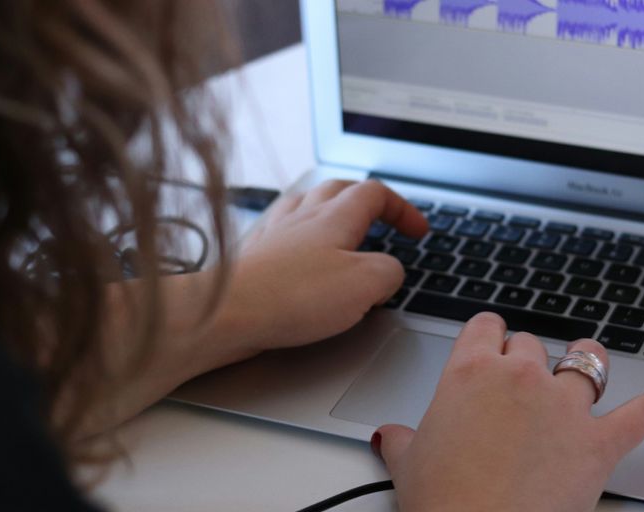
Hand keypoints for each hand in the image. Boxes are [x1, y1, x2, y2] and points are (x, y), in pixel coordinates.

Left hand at [211, 179, 427, 360]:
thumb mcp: (366, 285)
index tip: (417, 231)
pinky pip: (280, 230)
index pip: (376, 193)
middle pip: (339, 189)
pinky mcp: (253, 256)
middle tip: (382, 218)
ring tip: (341, 225)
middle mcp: (302, 216)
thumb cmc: (291, 296)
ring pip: (306, 204)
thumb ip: (389, 272)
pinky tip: (297, 250)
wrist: (226, 312)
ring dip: (330, 210)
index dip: (402, 209)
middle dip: (367, 200)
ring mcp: (274, 233)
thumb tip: (389, 273)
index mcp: (336, 216)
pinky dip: (298, 233)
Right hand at [373, 313, 643, 511]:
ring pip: (586, 361)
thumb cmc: (443, 502)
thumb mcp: (409, 466)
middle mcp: (520, 377)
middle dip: (528, 358)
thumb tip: (392, 438)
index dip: (489, 335)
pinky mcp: (598, 442)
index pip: (486, 327)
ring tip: (587, 366)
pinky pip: (639, 416)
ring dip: (587, 363)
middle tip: (521, 381)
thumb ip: (403, 442)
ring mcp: (564, 406)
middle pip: (531, 344)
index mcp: (470, 372)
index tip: (490, 344)